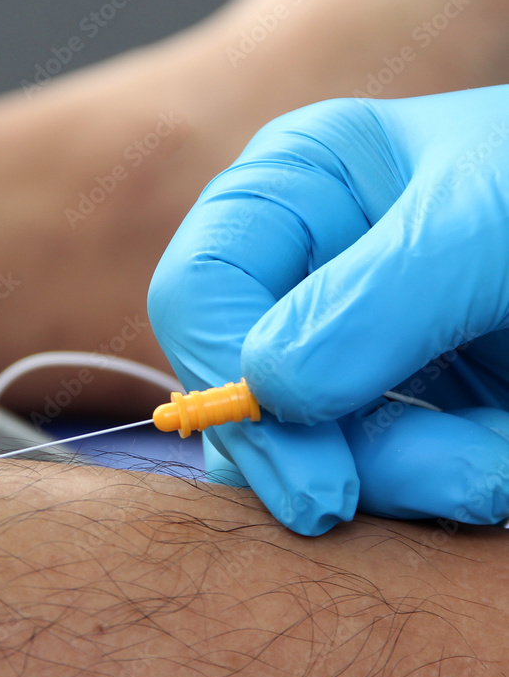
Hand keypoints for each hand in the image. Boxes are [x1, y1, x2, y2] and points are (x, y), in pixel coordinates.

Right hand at [148, 87, 508, 534]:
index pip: (197, 291)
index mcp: (293, 192)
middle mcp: (299, 276)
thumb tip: (268, 386)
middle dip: (345, 454)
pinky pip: (373, 477)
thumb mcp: (486, 223)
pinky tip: (501, 456)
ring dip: (417, 476)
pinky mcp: (390, 409)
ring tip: (505, 454)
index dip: (233, 383)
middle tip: (455, 482)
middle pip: (242, 393)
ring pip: (305, 453)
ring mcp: (342, 349)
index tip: (322, 478)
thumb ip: (378, 297)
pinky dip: (446, 483)